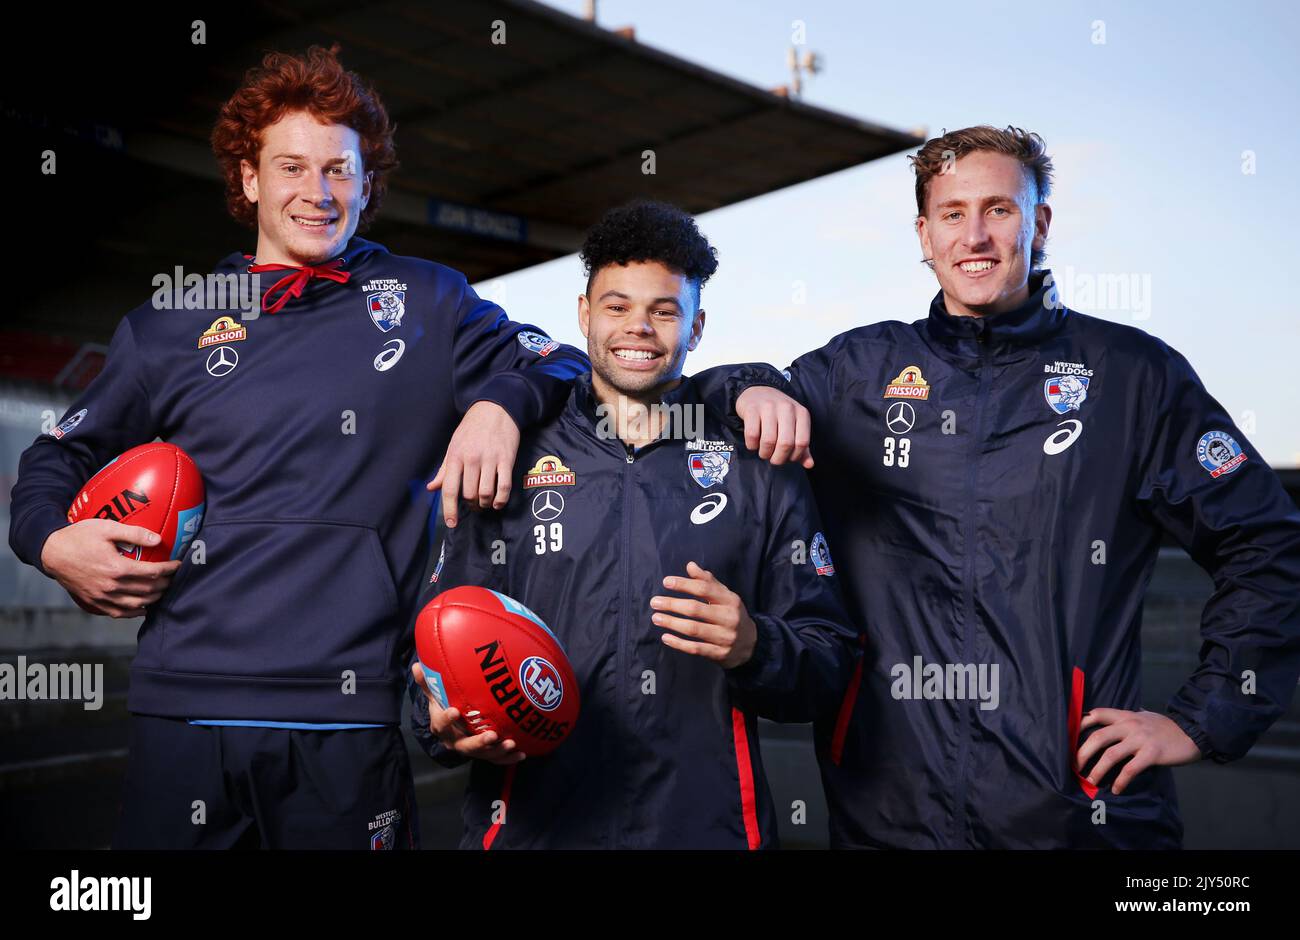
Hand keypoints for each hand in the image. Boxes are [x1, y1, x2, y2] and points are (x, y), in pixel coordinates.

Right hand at [40, 519, 181, 617]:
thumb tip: (158, 539)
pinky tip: (144, 607)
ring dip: (154, 599)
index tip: (178, 565)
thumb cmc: (79, 537)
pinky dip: (135, 612)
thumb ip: (134, 533)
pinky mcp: (94, 603)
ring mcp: (102, 597)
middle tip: (173, 578)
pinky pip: (119, 613)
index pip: (152, 572)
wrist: (52, 552)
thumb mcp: (107, 528)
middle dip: (165, 584)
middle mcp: (111, 586)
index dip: (169, 569)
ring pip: (137, 604)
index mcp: (116, 568)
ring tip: (162, 590)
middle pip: (148, 590)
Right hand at [410, 662, 525, 764]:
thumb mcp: (436, 694)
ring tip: (511, 743)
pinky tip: (522, 753)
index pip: (442, 725)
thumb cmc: (445, 704)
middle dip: (479, 742)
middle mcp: (456, 742)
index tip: (454, 710)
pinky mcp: (484, 753)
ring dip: (498, 751)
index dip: (447, 719)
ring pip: (484, 754)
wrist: (452, 725)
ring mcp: (472, 749)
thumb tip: (416, 665)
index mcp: (442, 728)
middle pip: (466, 746)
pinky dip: (508, 758)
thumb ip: (428, 682)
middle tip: (492, 735)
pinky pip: (496, 759)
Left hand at [427, 400, 519, 527]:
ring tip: (485, 503)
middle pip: (470, 494)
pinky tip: (498, 502)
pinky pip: (504, 486)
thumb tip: (432, 487)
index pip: (450, 489)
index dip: (450, 509)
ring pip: (486, 493)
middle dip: (471, 505)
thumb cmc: (472, 429)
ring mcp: (490, 459)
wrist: (495, 409)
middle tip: (473, 505)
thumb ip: (444, 470)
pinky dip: (501, 499)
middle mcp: (472, 459)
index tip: (452, 523)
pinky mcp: (506, 459)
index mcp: (455, 456)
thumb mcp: (454, 446)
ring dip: (485, 503)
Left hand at [650, 561, 756, 668]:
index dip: (684, 584)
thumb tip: (690, 566)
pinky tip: (665, 637)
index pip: (704, 589)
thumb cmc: (731, 614)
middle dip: (672, 605)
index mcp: (730, 600)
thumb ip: (708, 581)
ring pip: (694, 629)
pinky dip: (678, 643)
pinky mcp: (719, 653)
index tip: (666, 582)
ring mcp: (725, 637)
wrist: (751, 644)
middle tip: (655, 602)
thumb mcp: (725, 596)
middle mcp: (729, 617)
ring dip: (672, 623)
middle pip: (696, 609)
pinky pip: (695, 648)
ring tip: (656, 618)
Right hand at [735, 386, 812, 467]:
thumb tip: (809, 465)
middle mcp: (787, 408)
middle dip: (778, 458)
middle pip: (785, 444)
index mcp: (801, 413)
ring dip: (764, 453)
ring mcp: (769, 407)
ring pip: (768, 440)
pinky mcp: (752, 409)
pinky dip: (752, 445)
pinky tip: (753, 444)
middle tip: (773, 458)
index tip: (787, 458)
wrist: (758, 391)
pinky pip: (752, 435)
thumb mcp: (794, 425)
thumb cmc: (779, 414)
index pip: (802, 442)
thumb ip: (802, 446)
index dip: (794, 456)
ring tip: (763, 452)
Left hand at [1076, 708, 1202, 794]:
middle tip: (1075, 766)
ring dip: (1098, 770)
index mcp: (1126, 716)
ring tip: (1091, 781)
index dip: (1081, 724)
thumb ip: (1127, 718)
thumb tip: (1110, 719)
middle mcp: (1130, 725)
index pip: (1097, 714)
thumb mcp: (1144, 716)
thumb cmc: (1166, 726)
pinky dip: (1121, 781)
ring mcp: (1140, 739)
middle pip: (1098, 737)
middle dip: (1082, 753)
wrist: (1193, 732)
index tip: (1070, 737)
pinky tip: (1117, 789)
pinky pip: (1130, 769)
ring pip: (1110, 755)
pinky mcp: (1151, 754)